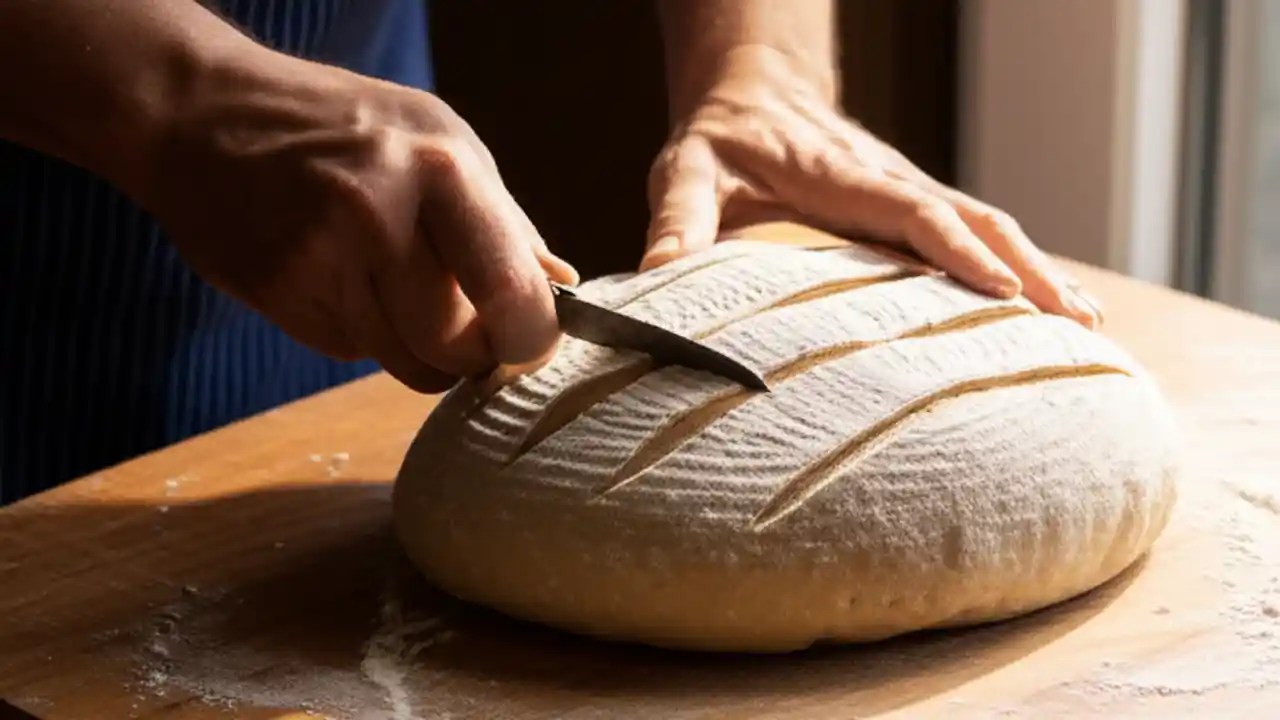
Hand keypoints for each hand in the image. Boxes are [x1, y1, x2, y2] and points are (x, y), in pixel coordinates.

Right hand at [145, 47, 576, 392]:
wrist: (205, 115)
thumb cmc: (344, 124)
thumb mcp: (440, 140)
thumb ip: (503, 222)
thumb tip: (560, 290)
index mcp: (439, 171)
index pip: (509, 295)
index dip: (529, 337)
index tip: (529, 340)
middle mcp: (378, 218)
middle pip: (453, 350)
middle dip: (469, 352)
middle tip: (466, 323)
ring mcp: (321, 263)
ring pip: (404, 364)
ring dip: (416, 344)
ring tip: (394, 280)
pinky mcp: (282, 298)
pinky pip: (354, 351)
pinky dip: (364, 329)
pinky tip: (342, 275)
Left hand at [641, 48, 1101, 328]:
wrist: (752, 88)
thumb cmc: (719, 138)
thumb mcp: (686, 172)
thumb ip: (677, 219)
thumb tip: (655, 277)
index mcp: (845, 177)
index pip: (915, 213)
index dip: (959, 251)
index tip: (1005, 291)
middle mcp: (892, 181)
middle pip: (978, 221)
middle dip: (1031, 271)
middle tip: (1079, 326)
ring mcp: (910, 189)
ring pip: (990, 225)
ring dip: (1039, 269)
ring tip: (1087, 323)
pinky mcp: (913, 201)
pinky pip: (977, 229)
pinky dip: (1018, 262)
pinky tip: (1045, 300)